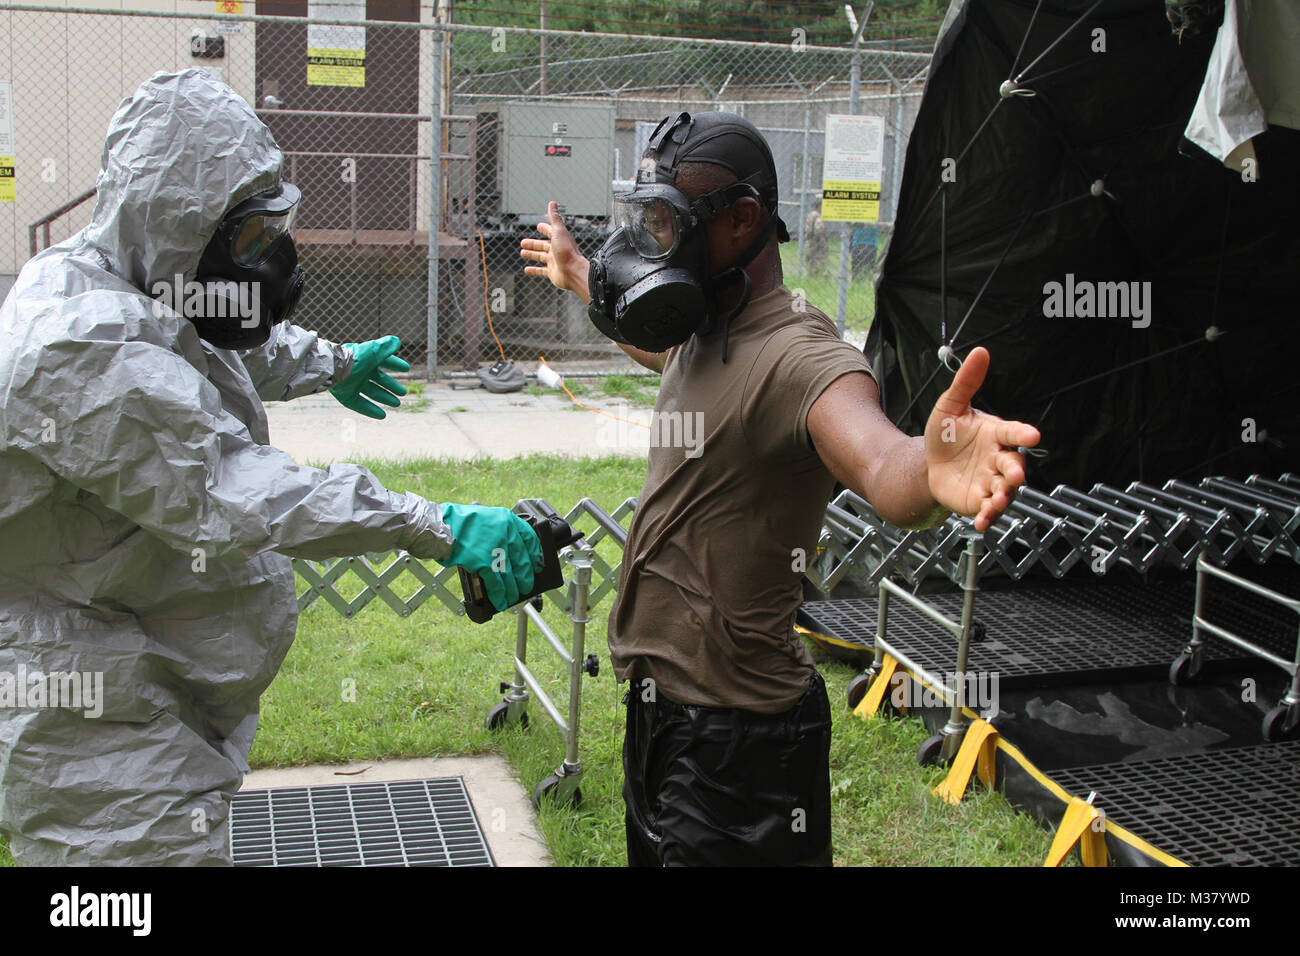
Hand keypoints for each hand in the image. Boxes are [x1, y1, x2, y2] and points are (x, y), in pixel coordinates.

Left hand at [329, 335, 408, 419]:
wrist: (334, 368)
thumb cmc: (355, 358)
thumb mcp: (374, 351)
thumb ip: (386, 347)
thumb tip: (397, 341)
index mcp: (366, 360)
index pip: (384, 361)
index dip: (395, 364)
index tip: (406, 369)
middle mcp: (360, 372)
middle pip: (378, 380)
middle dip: (391, 386)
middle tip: (403, 393)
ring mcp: (353, 384)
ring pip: (372, 392)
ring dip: (384, 397)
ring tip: (397, 403)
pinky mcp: (346, 396)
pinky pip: (360, 404)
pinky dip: (371, 410)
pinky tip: (382, 415)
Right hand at [437, 503, 543, 611]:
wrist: (440, 526)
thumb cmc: (459, 522)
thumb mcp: (485, 518)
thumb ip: (499, 531)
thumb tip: (508, 551)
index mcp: (507, 519)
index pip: (530, 537)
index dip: (535, 553)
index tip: (537, 563)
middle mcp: (505, 532)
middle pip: (522, 560)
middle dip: (525, 576)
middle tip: (527, 584)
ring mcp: (496, 548)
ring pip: (511, 574)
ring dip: (513, 588)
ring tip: (515, 597)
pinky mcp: (484, 562)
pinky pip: (497, 582)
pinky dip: (500, 594)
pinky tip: (501, 601)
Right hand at [520, 201, 590, 303]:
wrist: (574, 272)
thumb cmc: (567, 251)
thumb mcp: (558, 231)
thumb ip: (554, 218)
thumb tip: (552, 203)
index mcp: (560, 239)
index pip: (551, 231)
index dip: (545, 228)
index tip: (539, 226)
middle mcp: (558, 250)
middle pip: (543, 245)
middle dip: (533, 244)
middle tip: (523, 242)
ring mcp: (555, 261)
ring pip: (540, 257)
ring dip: (532, 254)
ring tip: (522, 253)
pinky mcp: (553, 272)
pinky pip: (541, 271)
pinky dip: (534, 270)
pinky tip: (526, 270)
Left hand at [924, 347, 1040, 531]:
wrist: (929, 464)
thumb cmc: (946, 435)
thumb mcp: (950, 406)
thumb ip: (966, 382)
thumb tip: (981, 352)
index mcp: (997, 433)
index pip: (1014, 432)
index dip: (1023, 433)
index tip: (1033, 435)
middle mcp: (999, 459)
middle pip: (1014, 465)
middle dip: (1015, 471)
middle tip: (1014, 475)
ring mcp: (992, 481)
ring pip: (1005, 491)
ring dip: (1004, 496)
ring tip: (996, 500)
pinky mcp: (980, 501)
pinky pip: (988, 510)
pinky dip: (987, 517)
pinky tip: (980, 522)